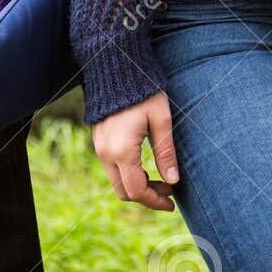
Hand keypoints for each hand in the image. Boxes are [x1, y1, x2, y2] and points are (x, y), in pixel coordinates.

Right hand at [92, 91, 180, 209]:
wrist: (118, 68)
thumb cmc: (144, 91)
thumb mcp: (161, 120)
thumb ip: (166, 152)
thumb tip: (173, 181)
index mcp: (122, 150)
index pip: (137, 190)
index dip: (155, 201)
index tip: (172, 203)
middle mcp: (106, 153)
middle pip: (124, 192)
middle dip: (147, 196)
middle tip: (168, 191)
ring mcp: (99, 148)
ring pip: (117, 182)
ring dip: (137, 186)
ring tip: (161, 179)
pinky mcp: (98, 142)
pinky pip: (112, 169)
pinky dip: (128, 174)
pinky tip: (145, 167)